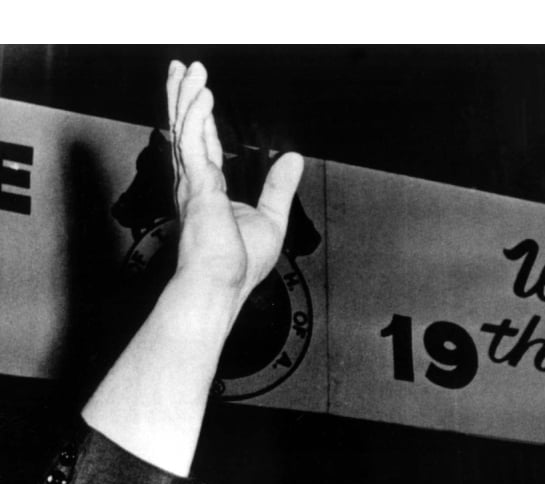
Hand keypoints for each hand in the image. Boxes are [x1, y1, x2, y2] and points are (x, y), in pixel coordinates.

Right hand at [167, 60, 303, 303]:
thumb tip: (294, 158)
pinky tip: (203, 95)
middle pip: (186, 130)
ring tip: (189, 68)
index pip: (203, 145)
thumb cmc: (239, 266)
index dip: (200, 118)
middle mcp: (195, 185)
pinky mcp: (196, 187)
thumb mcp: (271, 217)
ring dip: (186, 96)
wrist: (222, 286)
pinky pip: (193, 142)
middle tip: (180, 67)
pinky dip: (197, 116)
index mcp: (209, 192)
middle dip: (182, 96)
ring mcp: (192, 185)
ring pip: (185, 129)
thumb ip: (279, 186)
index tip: (200, 92)